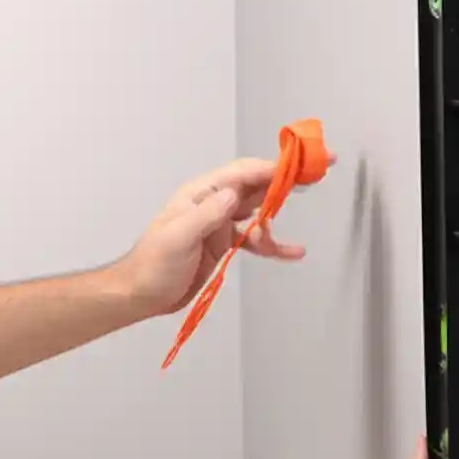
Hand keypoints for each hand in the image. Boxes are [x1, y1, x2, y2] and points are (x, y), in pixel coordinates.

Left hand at [112, 158, 320, 316]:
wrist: (140, 295)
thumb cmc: (152, 265)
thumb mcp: (177, 237)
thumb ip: (206, 215)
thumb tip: (234, 194)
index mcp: (202, 194)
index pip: (244, 173)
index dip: (274, 166)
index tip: (301, 163)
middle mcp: (214, 203)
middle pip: (257, 185)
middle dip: (286, 180)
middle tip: (317, 174)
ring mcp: (220, 223)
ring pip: (259, 211)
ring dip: (280, 215)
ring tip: (303, 221)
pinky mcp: (224, 244)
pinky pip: (255, 240)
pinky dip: (274, 245)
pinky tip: (293, 252)